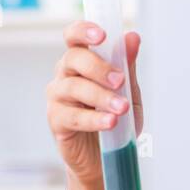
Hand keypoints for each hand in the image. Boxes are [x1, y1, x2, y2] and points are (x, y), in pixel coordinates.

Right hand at [45, 21, 144, 185]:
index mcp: (80, 62)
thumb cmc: (114, 120)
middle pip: (73, 59)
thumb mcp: (128, 92)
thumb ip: (127, 66)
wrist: (106, 158)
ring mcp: (57, 98)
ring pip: (74, 88)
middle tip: (120, 80)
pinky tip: (110, 122)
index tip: (102, 35)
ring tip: (121, 108)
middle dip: (98, 67)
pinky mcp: (56, 122)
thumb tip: (133, 37)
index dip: (83, 31)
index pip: (73, 37)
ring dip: (101, 97)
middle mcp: (64, 75)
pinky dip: (94, 119)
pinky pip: (73, 116)